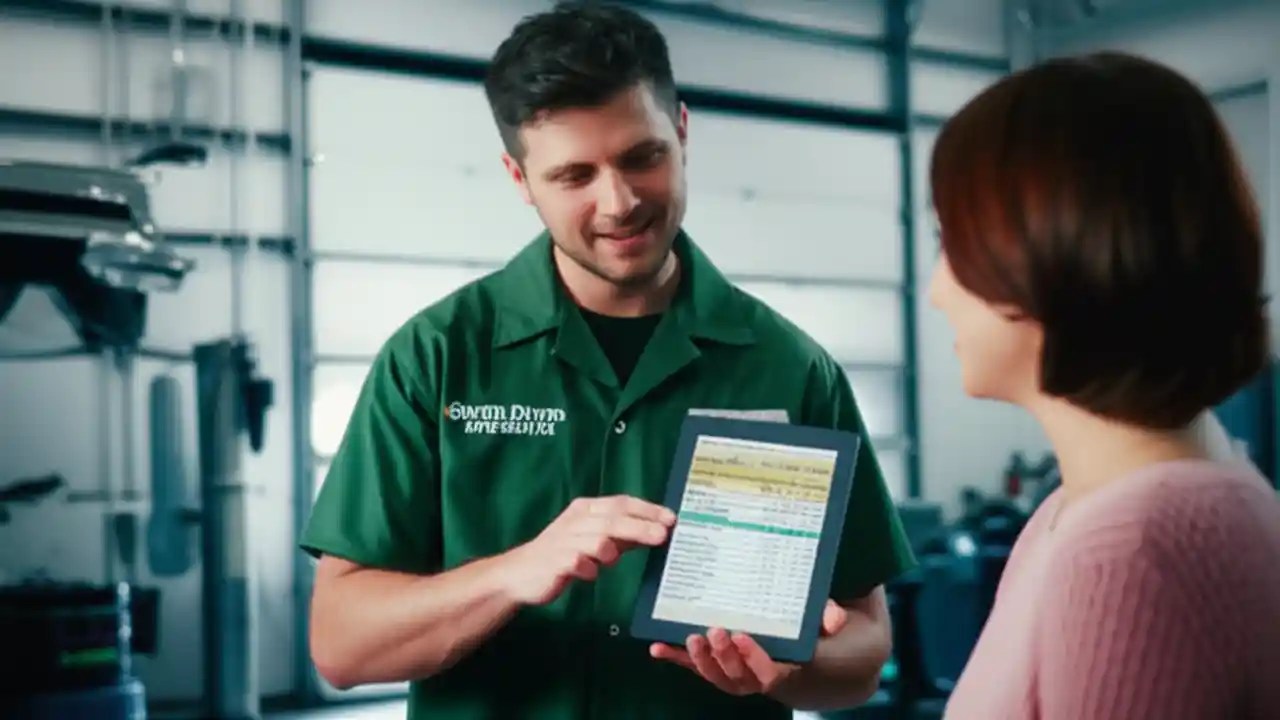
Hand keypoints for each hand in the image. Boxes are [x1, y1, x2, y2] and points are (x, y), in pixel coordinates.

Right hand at [499, 495, 675, 605]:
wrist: (520, 574)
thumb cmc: (563, 555)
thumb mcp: (593, 540)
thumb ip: (622, 536)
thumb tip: (656, 532)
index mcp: (586, 509)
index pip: (621, 503)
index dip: (647, 509)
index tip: (671, 518)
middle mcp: (576, 520)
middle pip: (613, 519)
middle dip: (641, 526)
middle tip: (664, 535)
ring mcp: (564, 540)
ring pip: (596, 538)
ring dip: (612, 547)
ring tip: (618, 558)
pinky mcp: (555, 561)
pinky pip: (576, 561)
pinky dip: (587, 567)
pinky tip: (591, 574)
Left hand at [649, 599, 848, 695]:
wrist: (823, 653)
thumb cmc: (829, 637)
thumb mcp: (840, 626)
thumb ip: (832, 619)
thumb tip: (831, 619)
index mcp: (790, 671)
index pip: (770, 674)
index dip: (754, 659)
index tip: (743, 636)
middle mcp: (761, 678)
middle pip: (736, 678)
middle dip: (722, 656)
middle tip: (714, 630)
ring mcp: (740, 674)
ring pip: (716, 676)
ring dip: (698, 660)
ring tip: (688, 638)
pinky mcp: (723, 665)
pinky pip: (699, 667)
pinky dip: (677, 659)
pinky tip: (656, 647)